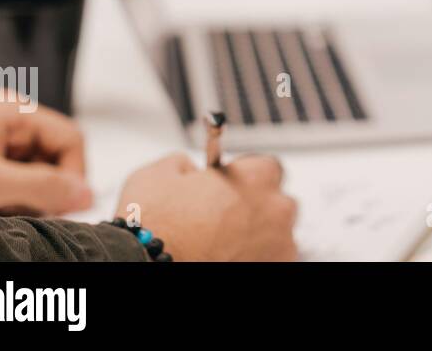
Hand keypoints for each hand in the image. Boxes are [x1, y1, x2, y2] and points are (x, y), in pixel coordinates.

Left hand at [0, 103, 91, 214]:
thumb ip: (44, 186)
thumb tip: (85, 194)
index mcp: (13, 113)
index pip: (70, 138)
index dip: (74, 172)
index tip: (68, 204)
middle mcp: (9, 127)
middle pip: (57, 158)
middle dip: (51, 189)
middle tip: (38, 214)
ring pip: (40, 176)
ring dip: (32, 199)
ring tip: (7, 212)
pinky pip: (19, 188)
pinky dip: (16, 204)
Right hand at [116, 153, 297, 261]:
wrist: (149, 266)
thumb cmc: (157, 228)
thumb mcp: (155, 176)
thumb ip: (182, 163)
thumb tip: (187, 169)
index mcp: (257, 176)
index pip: (268, 168)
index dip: (245, 179)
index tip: (229, 190)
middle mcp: (278, 208)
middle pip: (276, 202)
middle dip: (253, 208)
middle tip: (221, 221)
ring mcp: (282, 244)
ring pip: (276, 234)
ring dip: (256, 236)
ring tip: (220, 245)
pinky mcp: (277, 268)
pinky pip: (272, 259)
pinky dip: (255, 259)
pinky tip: (226, 259)